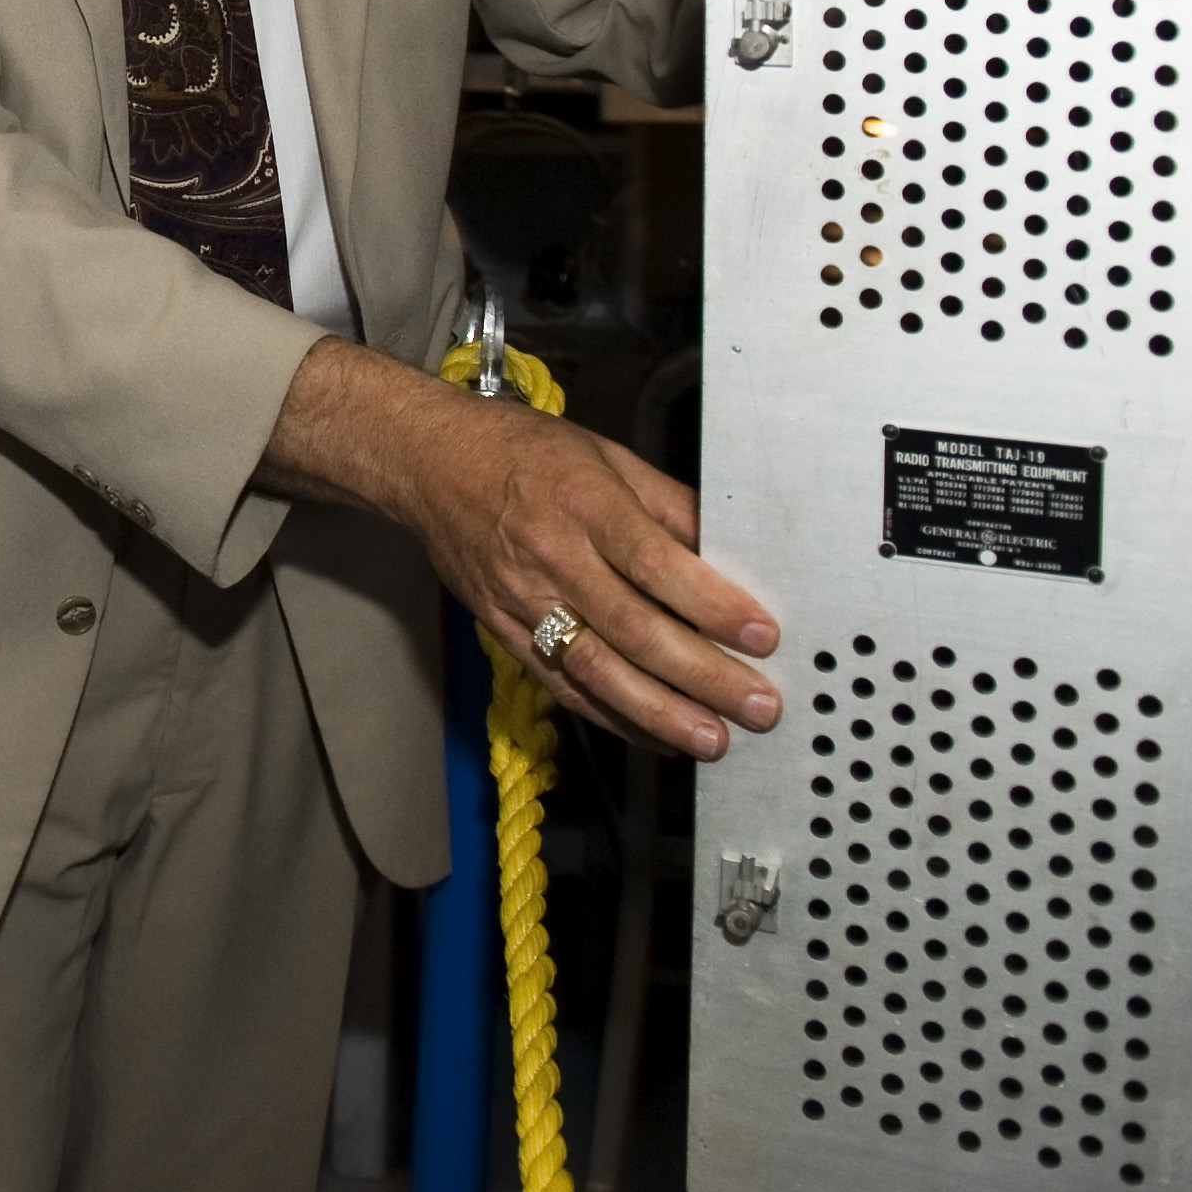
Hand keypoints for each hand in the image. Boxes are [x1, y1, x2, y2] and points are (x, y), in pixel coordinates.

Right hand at [260, 342, 781, 756]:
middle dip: (703, 675)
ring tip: (711, 740)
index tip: (762, 635)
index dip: (713, 605)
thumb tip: (728, 552)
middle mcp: (552, 556)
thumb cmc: (521, 451)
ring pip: (597, 670)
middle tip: (756, 706)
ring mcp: (523, 600)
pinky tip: (654, 735)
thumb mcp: (606, 454)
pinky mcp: (504, 630)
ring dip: (659, 713)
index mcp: (584, 502)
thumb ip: (669, 504)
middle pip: (635, 629)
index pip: (657, 564)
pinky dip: (611, 716)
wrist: (428, 462)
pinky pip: (563, 683)